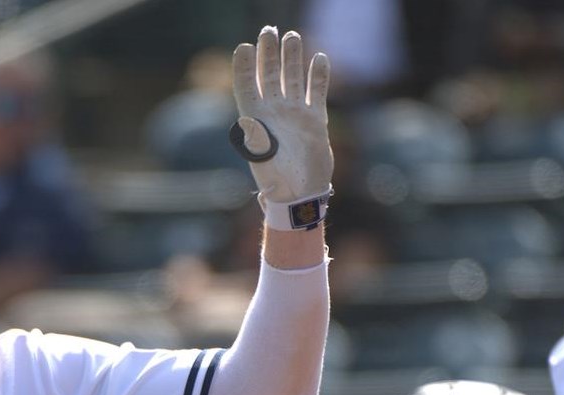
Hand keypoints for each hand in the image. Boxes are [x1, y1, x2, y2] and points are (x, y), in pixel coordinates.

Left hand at [231, 26, 331, 217]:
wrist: (300, 195)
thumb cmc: (276, 179)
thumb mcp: (261, 156)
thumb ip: (255, 136)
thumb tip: (247, 120)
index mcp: (254, 119)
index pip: (246, 85)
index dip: (244, 66)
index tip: (243, 47)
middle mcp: (273, 112)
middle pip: (269, 75)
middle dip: (269, 53)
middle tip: (269, 30)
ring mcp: (294, 114)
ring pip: (293, 79)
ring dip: (293, 58)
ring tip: (293, 36)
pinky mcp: (314, 120)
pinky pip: (316, 93)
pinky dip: (318, 77)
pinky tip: (320, 58)